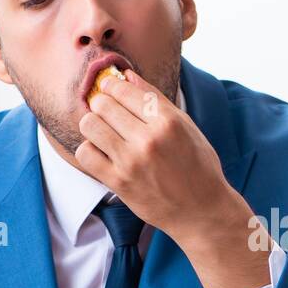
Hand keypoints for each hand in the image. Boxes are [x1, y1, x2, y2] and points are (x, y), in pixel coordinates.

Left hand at [75, 69, 236, 243]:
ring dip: (93, 125)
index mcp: (168, 121)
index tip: (111, 90)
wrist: (202, 211)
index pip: (124, 89)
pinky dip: (89, 150)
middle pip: (102, 104)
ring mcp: (132, 162)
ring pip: (89, 125)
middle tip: (108, 114)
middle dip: (102, 104)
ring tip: (104, 133)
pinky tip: (102, 153)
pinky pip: (85, 154)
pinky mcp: (119, 182)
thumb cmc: (199, 167)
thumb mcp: (187, 127)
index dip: (112, 86)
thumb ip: (156, 100)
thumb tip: (126, 76)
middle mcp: (149, 139)